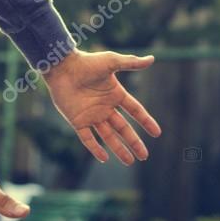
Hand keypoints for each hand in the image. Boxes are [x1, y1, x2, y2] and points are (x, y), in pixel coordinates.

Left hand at [45, 50, 161, 164]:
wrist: (62, 67)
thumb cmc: (87, 62)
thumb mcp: (112, 61)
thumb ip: (131, 62)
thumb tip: (152, 59)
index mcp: (116, 94)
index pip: (135, 111)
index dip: (146, 121)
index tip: (157, 133)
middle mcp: (106, 108)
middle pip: (124, 129)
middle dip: (134, 142)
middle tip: (144, 156)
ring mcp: (92, 116)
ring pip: (108, 137)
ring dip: (119, 149)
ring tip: (130, 162)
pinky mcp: (78, 121)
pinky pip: (88, 139)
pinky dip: (95, 149)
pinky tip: (105, 158)